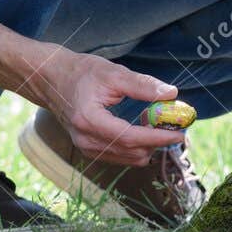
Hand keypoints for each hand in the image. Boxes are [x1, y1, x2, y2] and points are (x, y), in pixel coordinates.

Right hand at [33, 48, 187, 165]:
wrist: (51, 80)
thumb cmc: (81, 72)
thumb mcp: (113, 73)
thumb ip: (143, 85)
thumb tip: (171, 94)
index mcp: (89, 121)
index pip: (131, 138)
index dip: (158, 137)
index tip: (179, 133)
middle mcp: (86, 140)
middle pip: (132, 153)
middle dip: (157, 141)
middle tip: (172, 123)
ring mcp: (86, 148)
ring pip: (129, 159)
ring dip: (148, 144)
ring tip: (153, 120)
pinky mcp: (89, 150)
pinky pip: (120, 156)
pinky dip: (136, 146)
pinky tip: (140, 126)